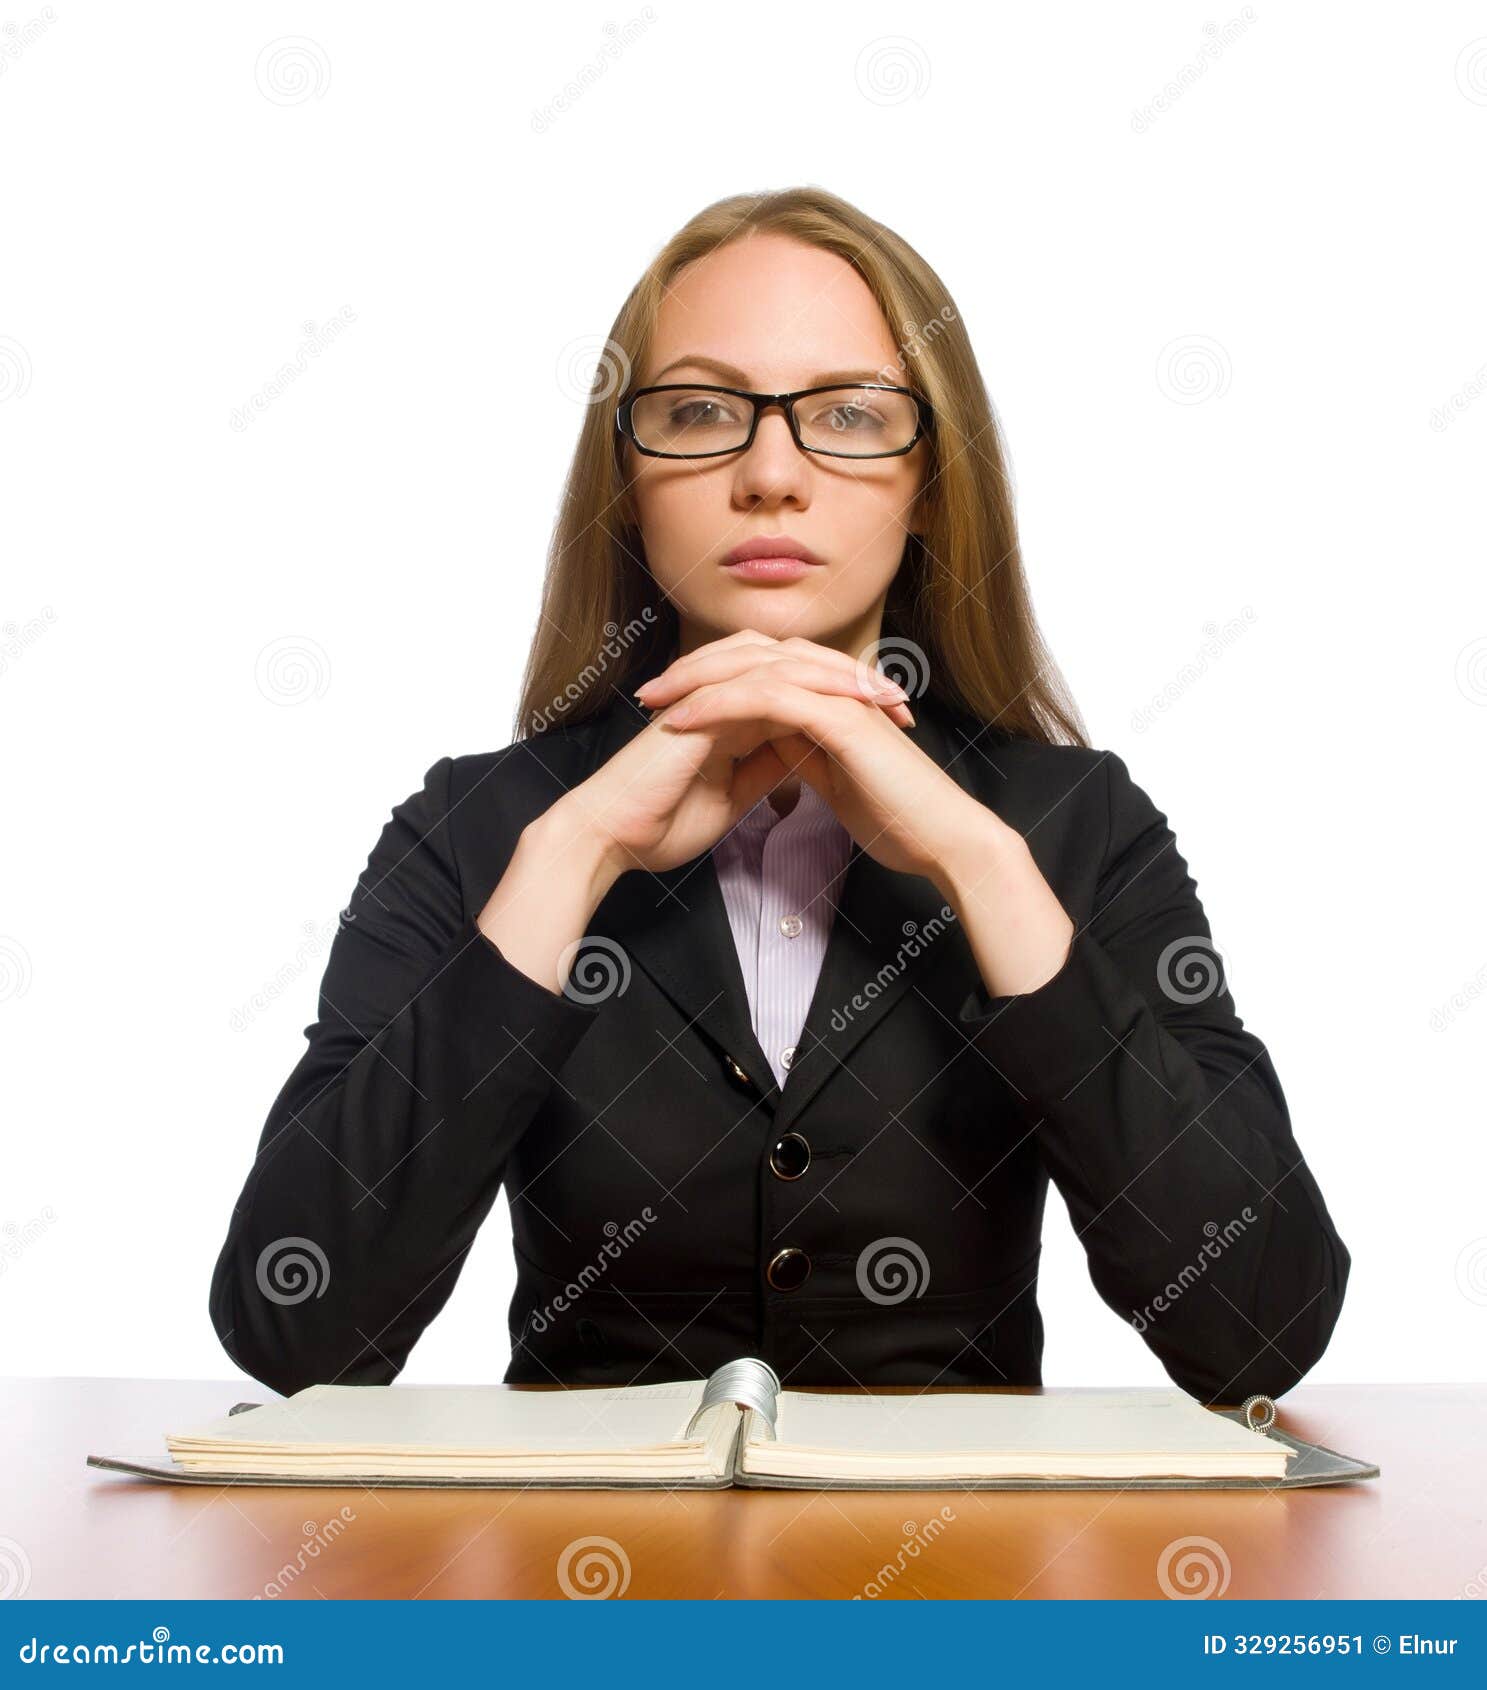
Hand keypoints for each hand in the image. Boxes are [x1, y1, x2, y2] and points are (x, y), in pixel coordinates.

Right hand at [544, 635, 913, 879]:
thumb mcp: (732, 797)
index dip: (846, 701)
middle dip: (855, 679)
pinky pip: (763, 680)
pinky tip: (844, 702)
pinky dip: (808, 686)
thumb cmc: (660, 822)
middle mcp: (725, 694)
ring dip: (840, 675)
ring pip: (787, 660)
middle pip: (801, 663)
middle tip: (901, 701)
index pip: (800, 690)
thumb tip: (801, 760)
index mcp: (732, 713)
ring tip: (882, 696)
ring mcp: (713, 693)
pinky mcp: (704, 703)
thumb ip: (764, 769)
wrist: (612, 834)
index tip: (890, 725)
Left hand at [630, 631, 1017, 882]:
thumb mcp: (834, 780)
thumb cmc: (897, 815)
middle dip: (693, 672)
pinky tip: (686, 720)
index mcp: (830, 699)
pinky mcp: (840, 716)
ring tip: (655, 700)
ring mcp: (837, 696)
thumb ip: (804, 754)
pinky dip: (721, 703)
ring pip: (753, 668)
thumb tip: (769, 744)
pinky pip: (767, 696)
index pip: (759, 674)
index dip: (709, 684)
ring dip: (697, 681)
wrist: (942, 838)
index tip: (665, 708)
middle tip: (647, 693)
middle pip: (749, 657)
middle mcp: (832, 687)